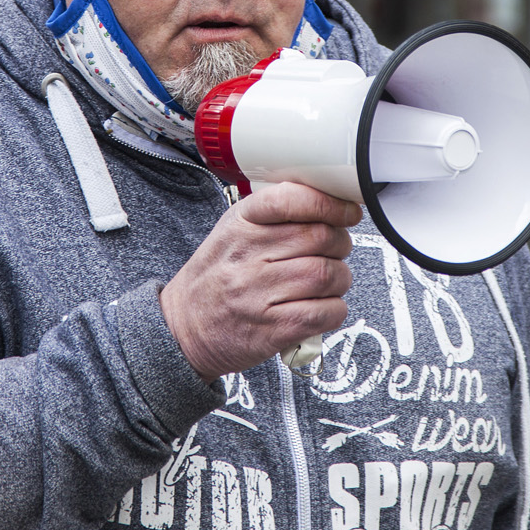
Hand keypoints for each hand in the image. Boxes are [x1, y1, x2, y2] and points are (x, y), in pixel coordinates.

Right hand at [160, 183, 361, 380]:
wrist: (183, 329)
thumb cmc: (215, 277)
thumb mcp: (232, 231)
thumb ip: (273, 214)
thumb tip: (328, 203)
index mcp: (240, 225)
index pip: (291, 200)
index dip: (329, 203)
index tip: (347, 210)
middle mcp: (248, 258)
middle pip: (321, 238)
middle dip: (340, 243)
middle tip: (336, 250)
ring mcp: (259, 296)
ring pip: (328, 275)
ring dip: (340, 277)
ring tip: (329, 280)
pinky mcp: (272, 330)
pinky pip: (325, 313)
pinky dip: (334, 308)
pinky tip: (323, 305)